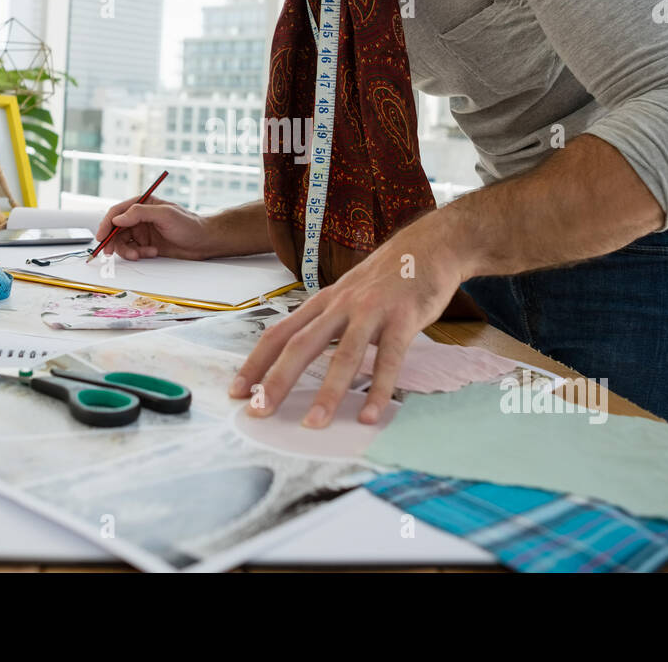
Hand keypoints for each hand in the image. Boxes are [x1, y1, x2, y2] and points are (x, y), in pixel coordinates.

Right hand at [94, 195, 213, 260]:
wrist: (204, 242)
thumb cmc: (189, 224)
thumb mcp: (165, 215)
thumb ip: (140, 213)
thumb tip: (118, 218)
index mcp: (143, 204)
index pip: (117, 212)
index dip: (106, 224)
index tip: (101, 237)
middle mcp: (140, 217)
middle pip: (116, 229)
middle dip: (113, 241)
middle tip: (110, 252)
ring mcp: (143, 231)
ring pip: (123, 242)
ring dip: (128, 250)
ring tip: (140, 254)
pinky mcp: (146, 245)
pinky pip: (132, 250)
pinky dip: (138, 254)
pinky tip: (152, 253)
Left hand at [228, 210, 465, 425]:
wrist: (430, 245)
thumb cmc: (387, 276)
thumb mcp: (347, 294)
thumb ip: (327, 322)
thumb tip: (302, 355)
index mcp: (322, 303)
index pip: (278, 334)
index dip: (255, 362)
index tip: (237, 391)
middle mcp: (340, 306)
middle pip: (300, 345)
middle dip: (276, 381)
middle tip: (259, 413)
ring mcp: (371, 311)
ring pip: (344, 355)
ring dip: (327, 392)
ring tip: (314, 424)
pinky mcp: (402, 319)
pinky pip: (389, 359)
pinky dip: (379, 389)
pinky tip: (370, 415)